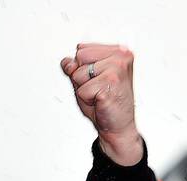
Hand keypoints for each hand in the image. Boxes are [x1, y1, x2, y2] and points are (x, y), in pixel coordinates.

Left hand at [60, 44, 141, 165]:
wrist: (118, 125)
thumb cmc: (105, 103)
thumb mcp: (86, 81)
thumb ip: (76, 68)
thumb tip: (66, 61)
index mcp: (117, 51)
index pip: (82, 49)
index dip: (81, 68)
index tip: (96, 80)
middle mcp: (120, 56)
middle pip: (79, 58)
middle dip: (81, 77)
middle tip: (96, 89)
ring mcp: (117, 68)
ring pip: (79, 74)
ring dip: (84, 89)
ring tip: (98, 95)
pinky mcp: (111, 83)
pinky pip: (82, 90)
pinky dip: (86, 99)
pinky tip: (100, 102)